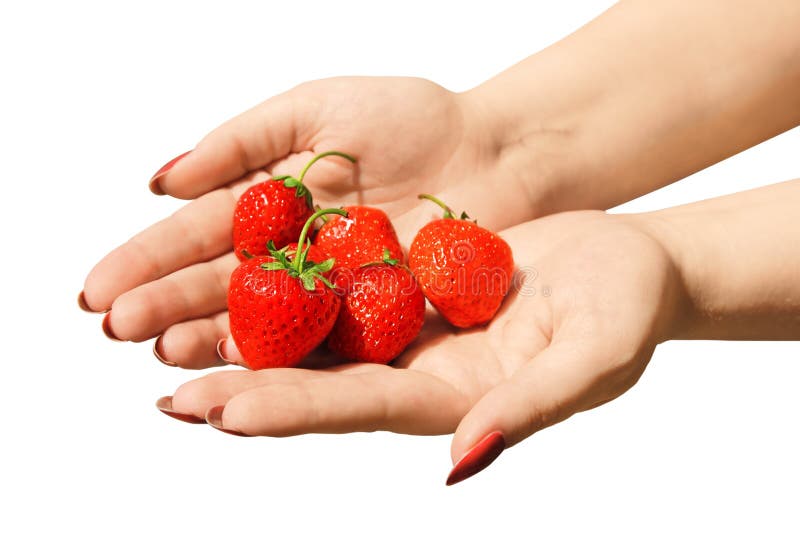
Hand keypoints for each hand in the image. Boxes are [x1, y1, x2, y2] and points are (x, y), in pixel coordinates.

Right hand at [80, 77, 547, 367]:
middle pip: (224, 284)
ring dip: (213, 339)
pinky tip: (242, 369)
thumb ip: (241, 143)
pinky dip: (284, 357)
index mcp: (272, 203)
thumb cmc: (413, 118)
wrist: (498, 149)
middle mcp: (295, 254)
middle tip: (117, 329)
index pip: (199, 235)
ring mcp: (334, 291)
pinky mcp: (377, 319)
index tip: (98, 288)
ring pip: (265, 321)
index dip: (148, 261)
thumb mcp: (315, 107)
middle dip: (169, 306)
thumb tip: (159, 181)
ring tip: (166, 355)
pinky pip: (326, 342)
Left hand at [158, 211, 683, 482]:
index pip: (362, 409)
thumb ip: (530, 407)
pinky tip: (243, 272)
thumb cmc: (626, 311)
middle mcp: (421, 368)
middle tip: (169, 394)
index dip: (293, 411)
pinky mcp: (413, 277)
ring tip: (175, 343)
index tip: (223, 415)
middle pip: (321, 380)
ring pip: (320, 332)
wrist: (630, 260)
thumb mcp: (591, 361)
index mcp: (455, 399)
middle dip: (246, 387)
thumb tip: (465, 459)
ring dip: (252, 337)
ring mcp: (413, 322)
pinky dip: (294, 280)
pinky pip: (345, 278)